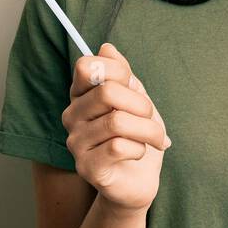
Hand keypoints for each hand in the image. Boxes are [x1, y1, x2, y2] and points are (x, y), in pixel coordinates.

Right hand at [61, 42, 169, 214]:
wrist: (139, 179)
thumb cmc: (137, 135)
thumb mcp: (135, 98)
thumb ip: (122, 74)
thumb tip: (106, 48)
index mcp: (81, 95)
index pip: (86, 66)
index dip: (118, 71)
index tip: (133, 85)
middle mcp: (72, 116)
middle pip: (107, 92)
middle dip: (141, 104)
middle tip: (151, 118)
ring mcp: (76, 142)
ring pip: (118, 121)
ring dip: (148, 130)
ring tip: (156, 138)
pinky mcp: (87, 167)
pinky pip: (120, 146)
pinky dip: (140, 148)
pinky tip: (139, 154)